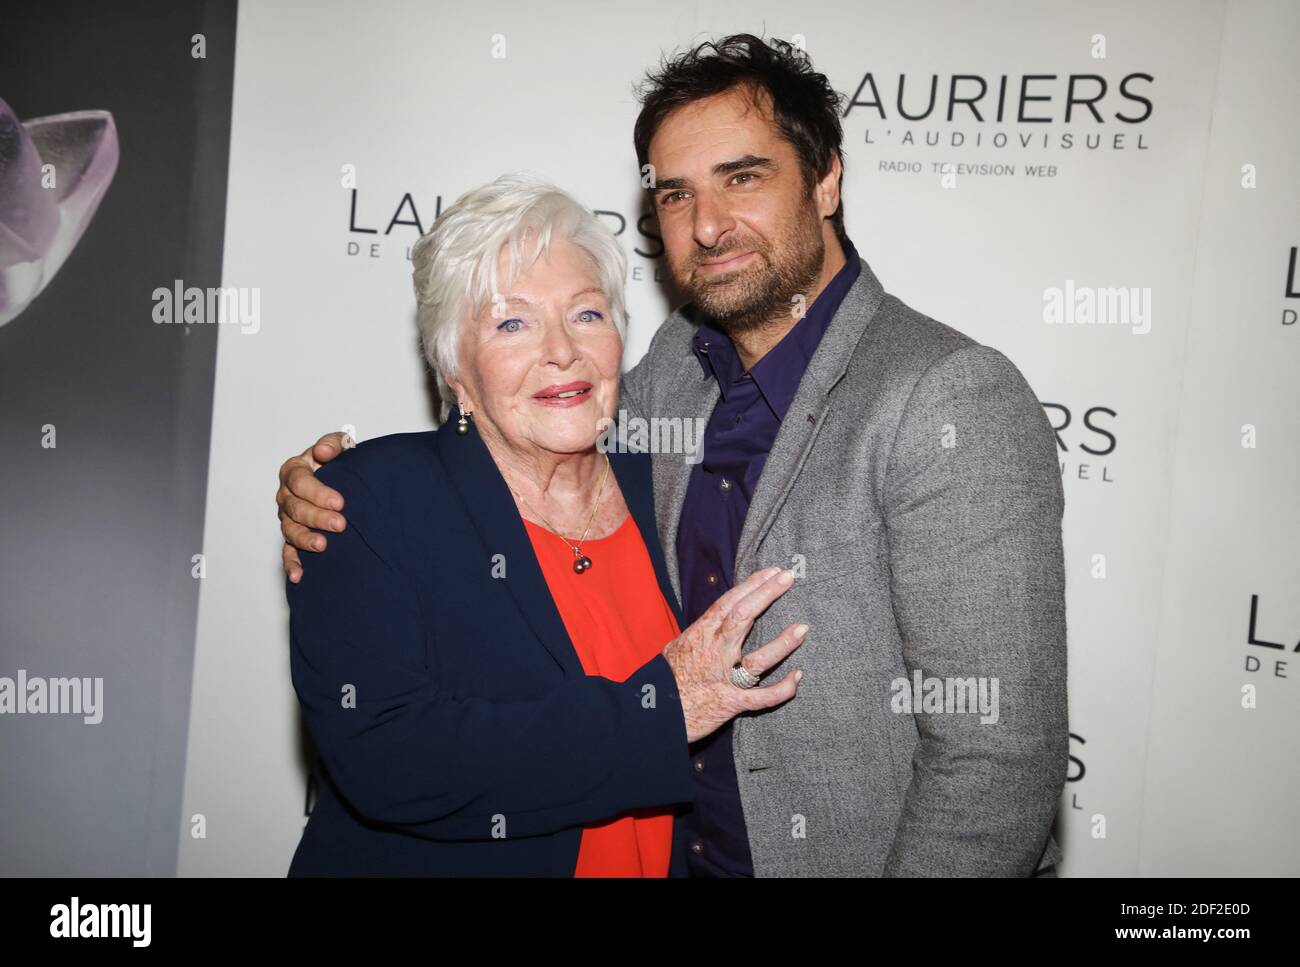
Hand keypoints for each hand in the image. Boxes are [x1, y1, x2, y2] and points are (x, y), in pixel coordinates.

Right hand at [278, 431, 352, 582]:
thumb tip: (323, 453)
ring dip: (305, 539)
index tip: (340, 502)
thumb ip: (333, 444)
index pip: (299, 480)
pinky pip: (288, 552)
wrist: (344, 482)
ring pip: (290, 530)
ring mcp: (288, 518)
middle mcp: (286, 495)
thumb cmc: (339, 463)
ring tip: (323, 545)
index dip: (318, 492)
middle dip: (317, 517)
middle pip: (295, 507)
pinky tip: (299, 576)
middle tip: (340, 524)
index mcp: (293, 471)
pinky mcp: (293, 537)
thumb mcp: (339, 447)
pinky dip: (292, 564)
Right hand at [663, 566, 805, 742]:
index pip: (728, 603)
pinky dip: (782, 689)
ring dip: (782, 644)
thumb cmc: (664, 679)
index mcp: (700, 635)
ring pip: (758, 660)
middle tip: (788, 578)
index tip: (772, 572)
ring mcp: (724, 679)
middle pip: (743, 618)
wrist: (654, 714)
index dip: (751, 585)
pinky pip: (761, 698)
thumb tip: (715, 618)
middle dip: (767, 595)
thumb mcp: (677, 647)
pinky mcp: (731, 703)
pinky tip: (798, 677)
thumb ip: (700, 633)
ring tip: (802, 628)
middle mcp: (714, 653)